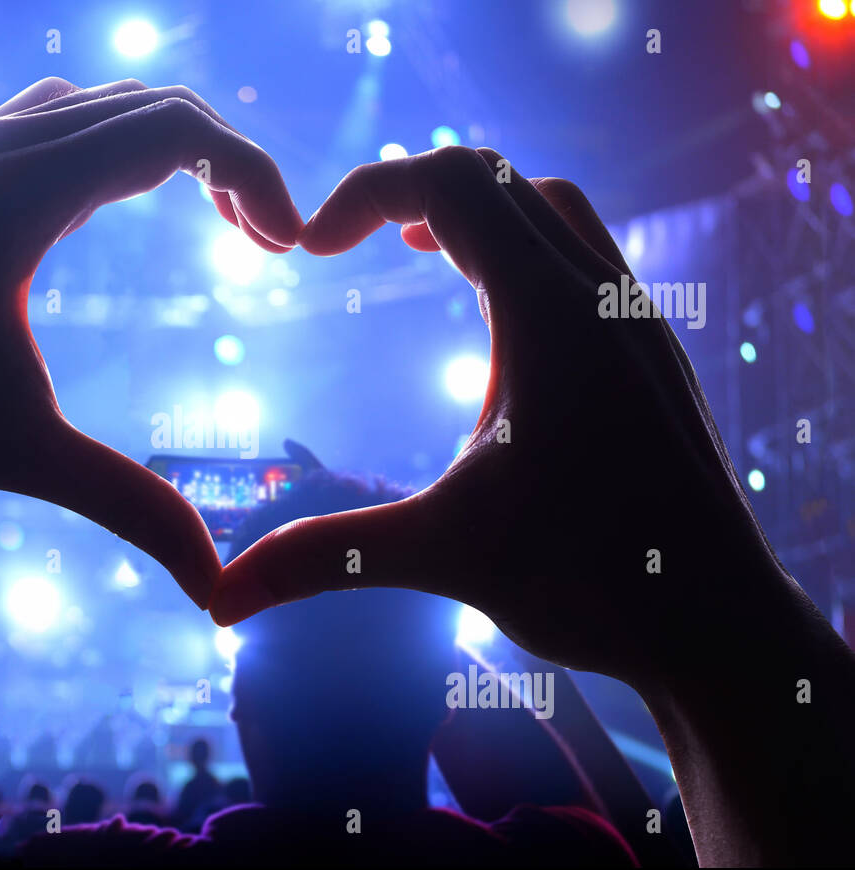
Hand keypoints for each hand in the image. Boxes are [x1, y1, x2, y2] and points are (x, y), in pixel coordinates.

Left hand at [0, 78, 304, 608]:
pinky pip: (58, 121)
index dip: (254, 171)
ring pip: (103, 105)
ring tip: (220, 220)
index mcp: (20, 193)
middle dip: (228, 160)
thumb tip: (216, 588)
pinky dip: (118, 144)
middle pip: (151, 102)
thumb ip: (129, 507)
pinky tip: (124, 205)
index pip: (175, 127)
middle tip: (268, 242)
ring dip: (174, 144)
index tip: (289, 246)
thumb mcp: (18, 455)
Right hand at [210, 145, 786, 685]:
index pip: (449, 184)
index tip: (309, 249)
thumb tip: (219, 600)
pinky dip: (526, 247)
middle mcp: (600, 298)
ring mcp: (635, 323)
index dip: (363, 193)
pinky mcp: (650, 356)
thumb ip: (325, 559)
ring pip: (553, 208)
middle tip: (351, 241)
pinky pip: (587, 256)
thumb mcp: (442, 556)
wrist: (718, 623)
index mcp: (548, 315)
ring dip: (477, 212)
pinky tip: (498, 317)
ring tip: (417, 249)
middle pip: (499, 177)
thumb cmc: (594, 582)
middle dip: (411, 192)